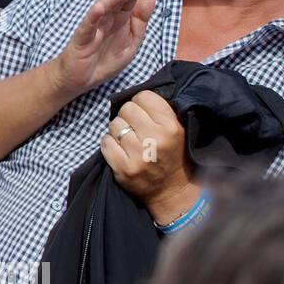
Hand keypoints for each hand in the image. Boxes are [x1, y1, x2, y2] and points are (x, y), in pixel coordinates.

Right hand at [50, 0, 155, 100]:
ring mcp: (94, 27)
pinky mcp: (82, 38)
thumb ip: (140, 21)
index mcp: (119, 19)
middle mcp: (106, 19)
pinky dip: (93, 16)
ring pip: (102, 7)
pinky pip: (88, 25)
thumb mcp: (131, 43)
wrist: (78, 80)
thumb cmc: (103, 61)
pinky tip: (99, 8)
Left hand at [100, 90, 195, 221]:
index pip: (144, 97)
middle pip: (126, 109)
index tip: (144, 113)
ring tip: (128, 139)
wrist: (173, 191)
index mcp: (171, 126)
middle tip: (134, 127)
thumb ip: (162, 109)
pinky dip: (109, 144)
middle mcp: (155, 139)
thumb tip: (140, 91)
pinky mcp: (123, 168)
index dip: (141, 103)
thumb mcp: (178, 129)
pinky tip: (119, 149)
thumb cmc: (174, 155)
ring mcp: (138, 155)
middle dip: (128, 116)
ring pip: (114, 125)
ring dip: (117, 130)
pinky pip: (105, 143)